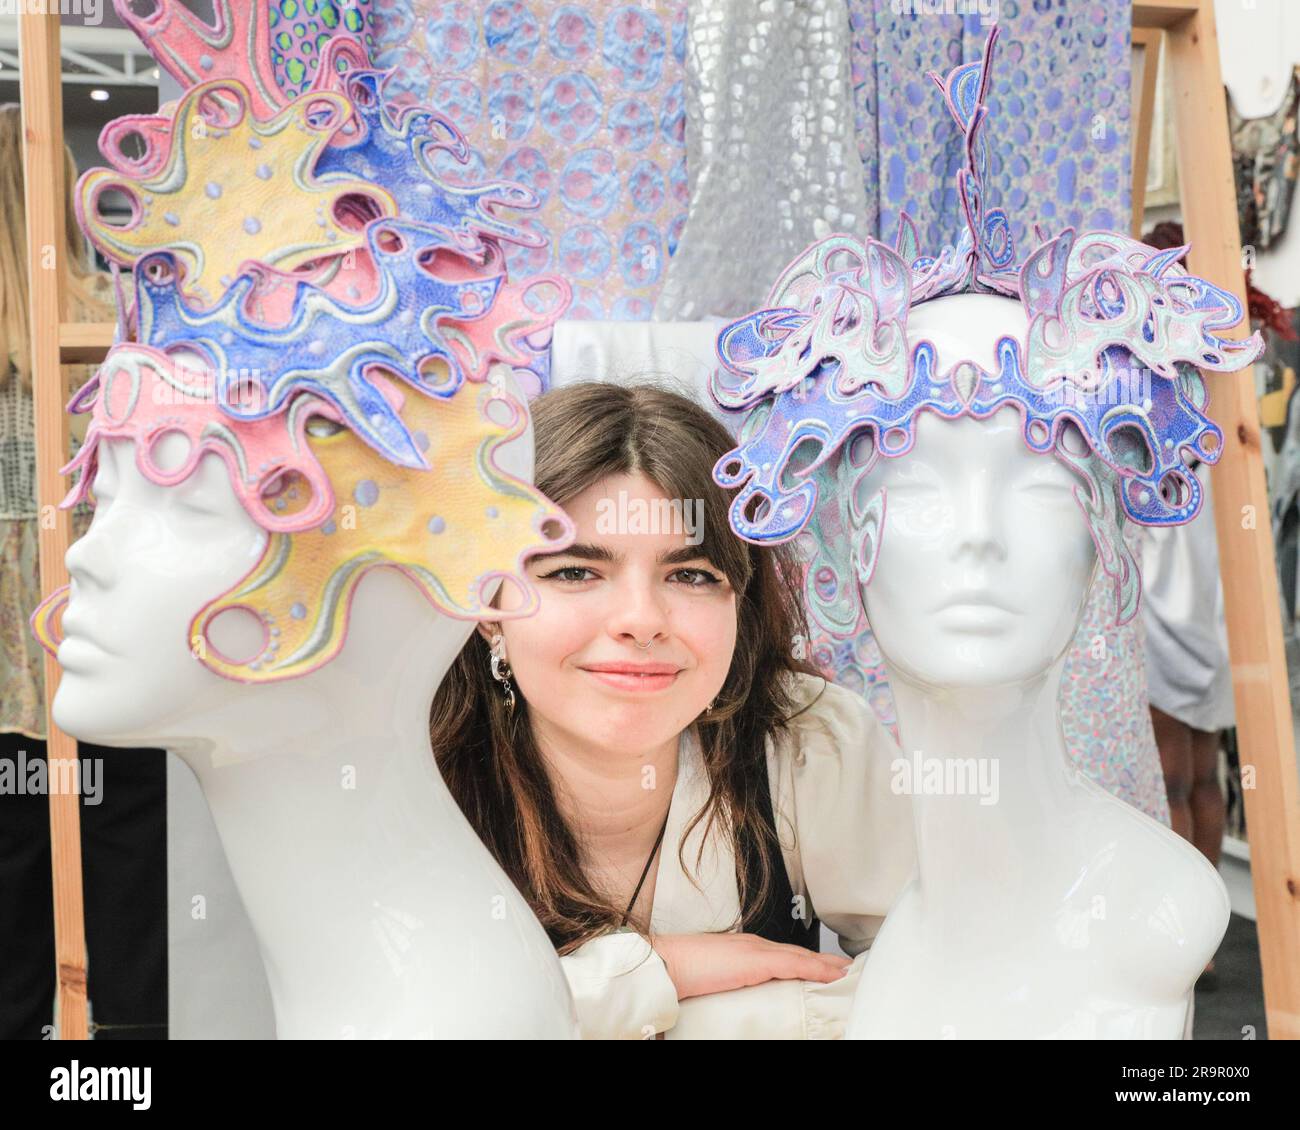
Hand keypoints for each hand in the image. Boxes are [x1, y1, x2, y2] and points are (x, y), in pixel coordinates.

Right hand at [650, 932, 850, 999]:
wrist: (667, 963)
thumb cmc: (682, 972)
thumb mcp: (715, 981)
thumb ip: (732, 987)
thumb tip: (739, 1002)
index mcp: (744, 949)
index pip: (783, 955)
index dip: (806, 961)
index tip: (825, 969)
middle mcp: (754, 944)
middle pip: (797, 952)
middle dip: (822, 961)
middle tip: (845, 970)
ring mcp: (757, 950)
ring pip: (801, 956)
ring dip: (826, 964)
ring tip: (846, 972)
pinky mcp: (758, 960)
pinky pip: (795, 963)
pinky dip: (816, 968)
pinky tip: (832, 974)